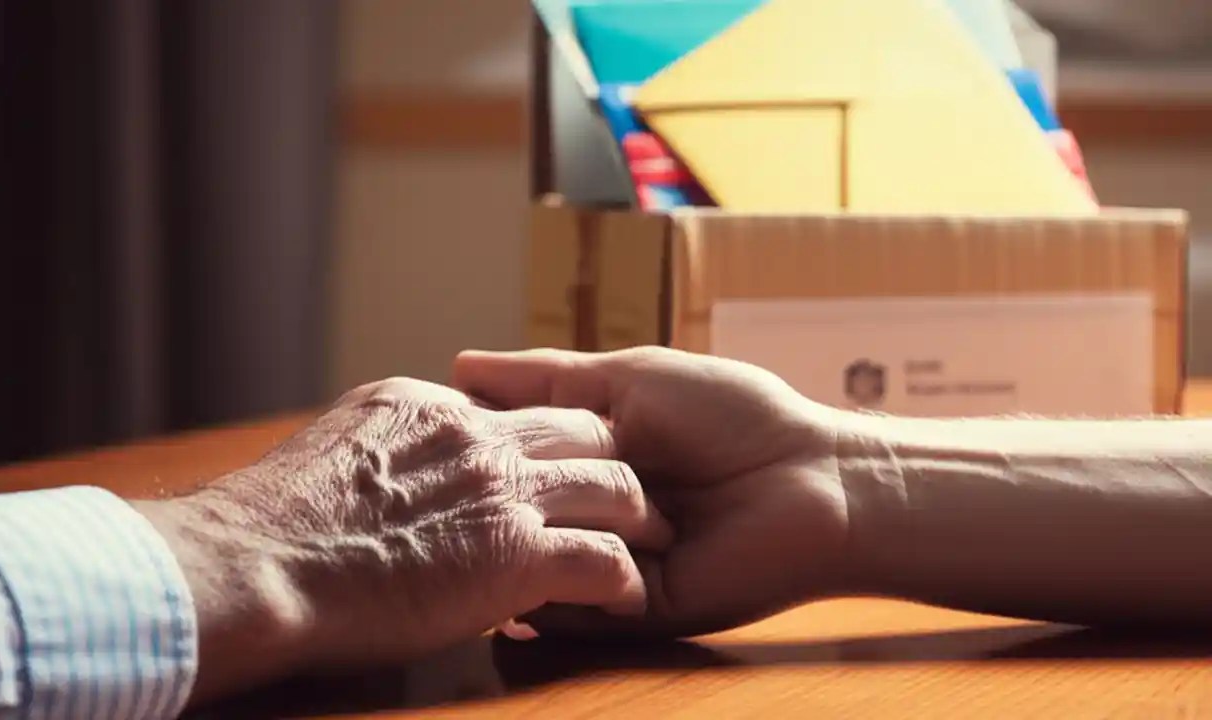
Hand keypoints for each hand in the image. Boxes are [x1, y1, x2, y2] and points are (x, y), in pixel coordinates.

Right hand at [134, 377, 670, 702]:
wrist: (256, 562)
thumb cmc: (271, 521)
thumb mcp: (333, 445)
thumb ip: (384, 442)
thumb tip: (393, 458)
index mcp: (431, 406)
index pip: (518, 411)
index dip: (549, 440)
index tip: (563, 466)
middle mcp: (478, 436)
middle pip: (584, 433)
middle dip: (617, 460)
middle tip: (640, 493)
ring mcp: (502, 491)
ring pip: (613, 486)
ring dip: (641, 517)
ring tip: (657, 541)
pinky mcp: (515, 554)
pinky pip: (602, 560)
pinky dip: (622, 578)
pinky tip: (626, 595)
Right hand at [452, 347, 850, 638]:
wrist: (809, 476)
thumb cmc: (730, 415)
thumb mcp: (629, 380)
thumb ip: (548, 380)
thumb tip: (460, 367)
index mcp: (592, 454)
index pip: (512, 459)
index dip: (472, 452)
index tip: (422, 443)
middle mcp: (595, 509)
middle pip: (517, 515)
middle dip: (477, 510)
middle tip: (421, 505)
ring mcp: (614, 560)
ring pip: (539, 563)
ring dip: (507, 552)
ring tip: (454, 548)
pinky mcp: (637, 606)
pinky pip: (579, 607)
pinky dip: (548, 598)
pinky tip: (505, 590)